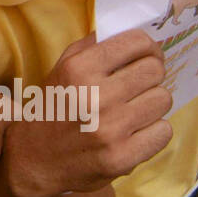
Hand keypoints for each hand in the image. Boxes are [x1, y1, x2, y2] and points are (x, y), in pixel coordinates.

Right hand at [2, 30, 172, 196]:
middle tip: (139, 84)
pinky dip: (154, 131)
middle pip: (155, 70)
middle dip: (150, 75)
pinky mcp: (122, 158)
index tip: (147, 55)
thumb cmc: (51, 110)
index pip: (138, 43)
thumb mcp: (61, 69)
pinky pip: (164, 131)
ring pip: (163, 99)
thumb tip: (135, 36)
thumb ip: (93, 46)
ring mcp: (110, 130)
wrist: (33, 161)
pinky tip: (135, 131)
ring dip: (152, 103)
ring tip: (134, 109)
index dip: (148, 47)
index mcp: (78, 69)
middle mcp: (94, 97)